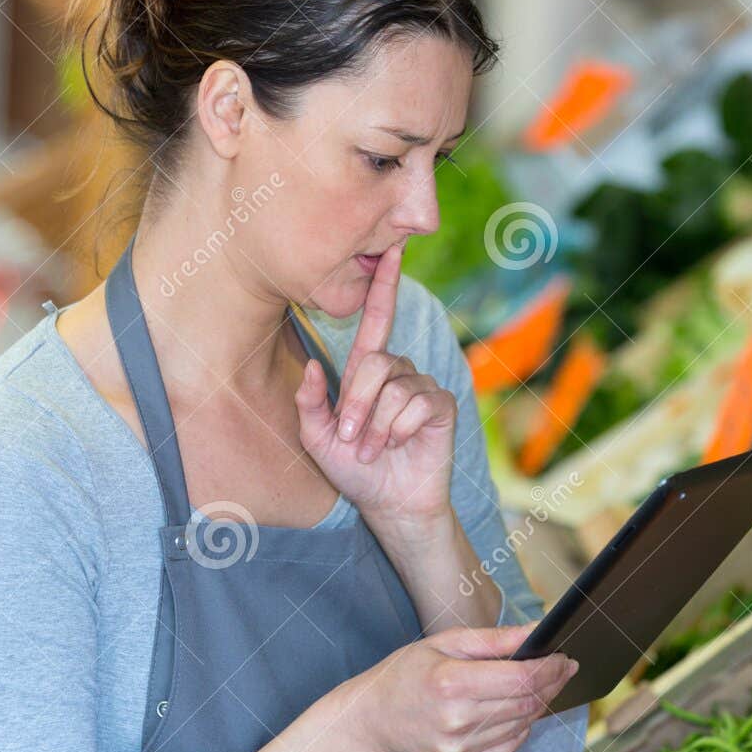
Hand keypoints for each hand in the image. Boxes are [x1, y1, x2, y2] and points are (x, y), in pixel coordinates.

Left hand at [295, 243, 456, 534]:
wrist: (389, 502)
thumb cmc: (354, 468)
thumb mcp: (317, 438)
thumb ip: (311, 404)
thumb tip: (314, 368)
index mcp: (367, 371)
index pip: (377, 319)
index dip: (384, 285)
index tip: (392, 249)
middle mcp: (397, 371)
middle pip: (375, 363)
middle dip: (357, 405)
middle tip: (351, 439)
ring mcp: (421, 386)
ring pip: (394, 387)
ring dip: (377, 425)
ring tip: (375, 448)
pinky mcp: (441, 405)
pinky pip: (418, 403)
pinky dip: (400, 428)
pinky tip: (399, 444)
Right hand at [338, 624, 576, 751]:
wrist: (369, 722)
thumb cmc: (406, 674)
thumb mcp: (444, 643)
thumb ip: (494, 639)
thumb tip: (538, 632)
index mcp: (451, 683)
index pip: (520, 678)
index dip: (550, 668)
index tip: (566, 657)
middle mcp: (456, 721)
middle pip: (526, 704)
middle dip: (552, 683)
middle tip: (563, 668)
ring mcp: (457, 750)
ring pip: (521, 726)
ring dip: (537, 705)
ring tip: (539, 686)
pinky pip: (507, 748)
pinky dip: (519, 728)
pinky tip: (516, 712)